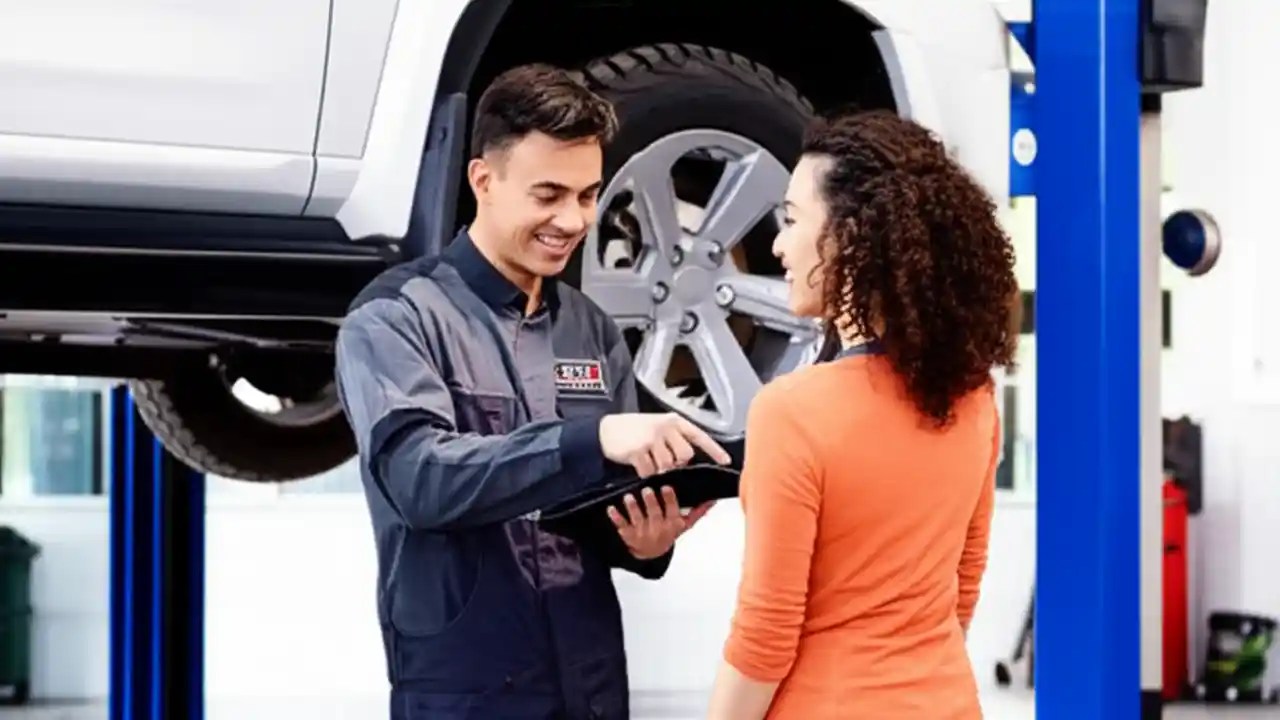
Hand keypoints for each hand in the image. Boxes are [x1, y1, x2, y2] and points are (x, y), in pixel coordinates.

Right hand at [599, 412, 730, 477]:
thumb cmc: (633, 429)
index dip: (714, 450)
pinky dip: (644, 473)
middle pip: (685, 456)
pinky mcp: (638, 451)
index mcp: (673, 421)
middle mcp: (665, 427)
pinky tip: (637, 464)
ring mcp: (651, 438)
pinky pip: (650, 472)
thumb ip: (673, 439)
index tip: (726, 461)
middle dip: (676, 463)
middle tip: (661, 459)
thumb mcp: (657, 426)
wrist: (605, 430)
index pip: (699, 436)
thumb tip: (685, 461)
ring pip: (667, 466)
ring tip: (646, 459)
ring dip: (658, 469)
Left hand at [607, 485, 715, 559]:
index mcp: (671, 525)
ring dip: (632, 508)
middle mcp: (657, 529)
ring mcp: (641, 532)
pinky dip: (616, 517)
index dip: (669, 500)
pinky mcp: (627, 533)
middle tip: (647, 489)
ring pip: (637, 519)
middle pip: (654, 514)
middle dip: (650, 502)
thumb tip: (713, 500)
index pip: (672, 512)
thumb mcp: (684, 526)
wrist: (650, 555)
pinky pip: (621, 525)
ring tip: (628, 497)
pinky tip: (610, 509)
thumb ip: (697, 513)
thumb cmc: (668, 534)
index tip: (666, 487)